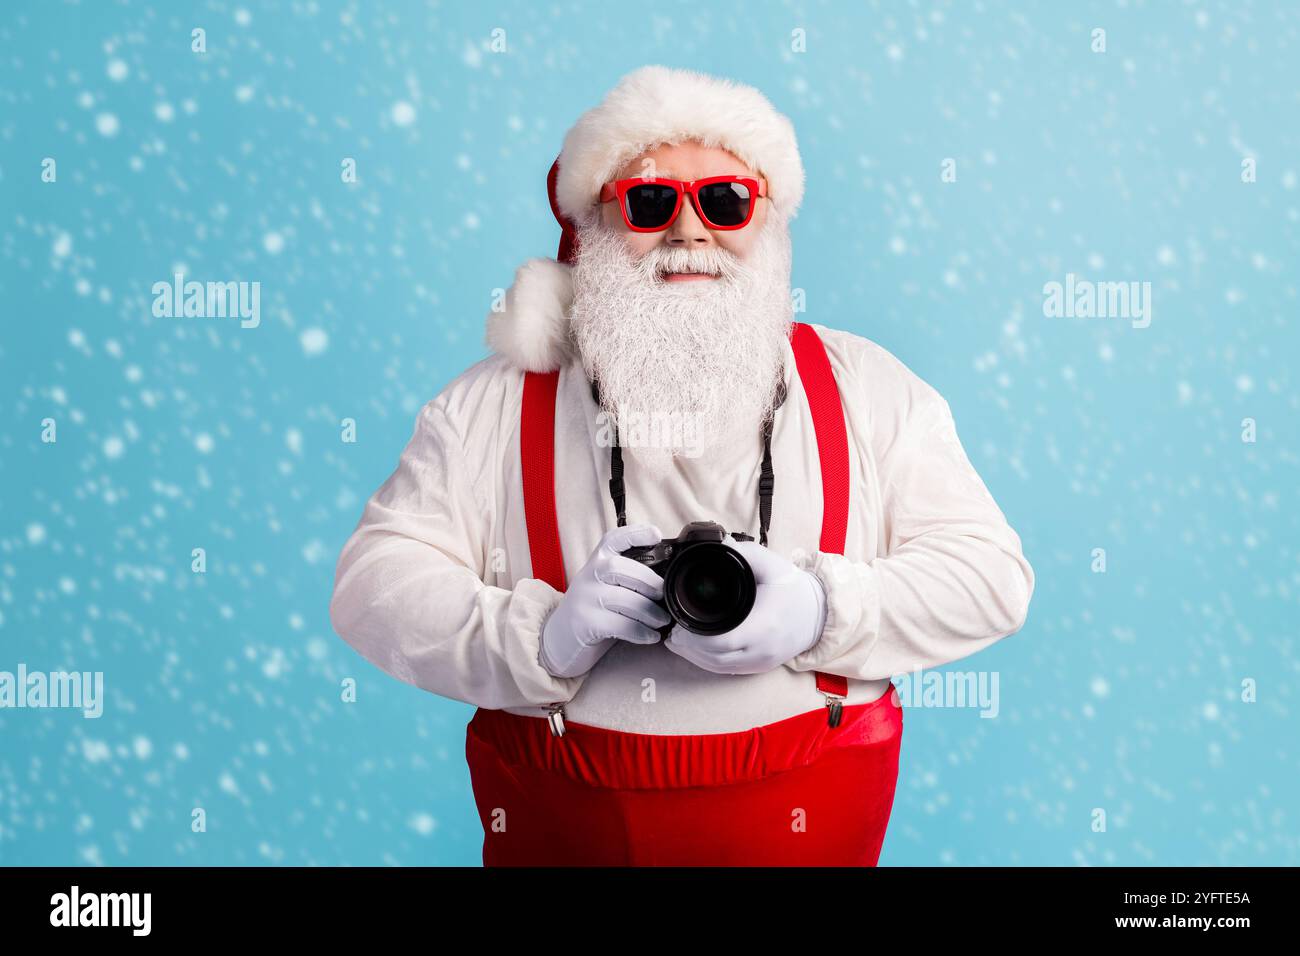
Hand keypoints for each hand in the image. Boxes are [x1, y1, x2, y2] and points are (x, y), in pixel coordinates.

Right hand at [538, 524, 671, 677]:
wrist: (558, 639)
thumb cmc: (591, 610)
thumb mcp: (603, 586)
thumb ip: (626, 578)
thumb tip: (665, 579)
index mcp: (595, 562)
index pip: (613, 539)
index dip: (635, 533)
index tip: (656, 534)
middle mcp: (588, 576)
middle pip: (619, 568)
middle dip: (648, 580)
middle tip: (663, 595)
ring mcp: (584, 599)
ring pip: (623, 599)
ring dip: (649, 611)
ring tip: (662, 621)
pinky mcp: (585, 623)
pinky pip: (620, 625)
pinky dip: (640, 631)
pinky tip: (650, 636)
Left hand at [664, 541, 826, 675]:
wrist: (819, 613)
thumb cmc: (793, 588)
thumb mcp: (772, 564)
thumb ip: (745, 553)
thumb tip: (720, 545)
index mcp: (764, 625)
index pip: (722, 641)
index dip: (695, 638)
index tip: (679, 624)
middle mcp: (763, 649)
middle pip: (716, 658)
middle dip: (689, 648)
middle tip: (671, 633)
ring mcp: (762, 661)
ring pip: (720, 667)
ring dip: (695, 657)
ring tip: (676, 642)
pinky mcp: (761, 667)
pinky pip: (729, 670)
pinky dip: (709, 662)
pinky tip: (695, 652)